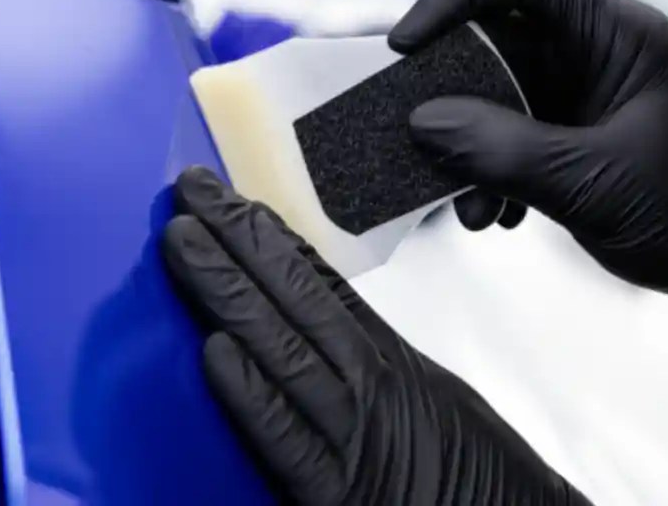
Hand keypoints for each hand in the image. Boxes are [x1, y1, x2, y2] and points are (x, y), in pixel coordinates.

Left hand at [162, 166, 589, 505]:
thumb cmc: (484, 481)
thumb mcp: (432, 400)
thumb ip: (372, 361)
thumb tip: (319, 327)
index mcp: (390, 356)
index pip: (319, 282)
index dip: (269, 236)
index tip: (232, 200)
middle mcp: (370, 381)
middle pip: (294, 295)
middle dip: (238, 238)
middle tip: (192, 191)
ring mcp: (350, 434)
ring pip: (279, 346)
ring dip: (227, 289)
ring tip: (183, 241)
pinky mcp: (332, 493)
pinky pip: (284, 436)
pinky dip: (250, 391)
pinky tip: (215, 351)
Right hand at [392, 0, 667, 325]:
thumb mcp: (593, 185)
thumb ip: (501, 151)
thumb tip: (422, 124)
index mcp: (617, 33)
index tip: (408, 45)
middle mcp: (593, 49)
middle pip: (493, 34)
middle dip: (449, 91)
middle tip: (414, 135)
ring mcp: (580, 89)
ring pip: (492, 92)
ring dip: (466, 146)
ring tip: (472, 208)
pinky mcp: (570, 129)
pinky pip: (505, 130)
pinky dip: (487, 169)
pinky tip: (498, 215)